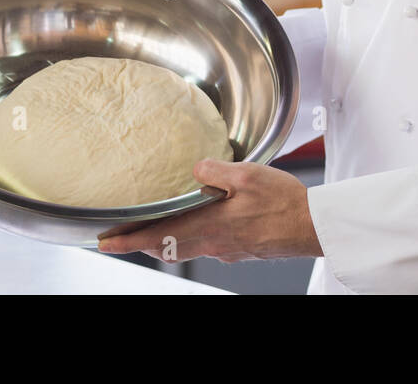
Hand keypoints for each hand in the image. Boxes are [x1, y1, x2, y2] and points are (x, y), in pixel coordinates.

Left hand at [97, 159, 322, 261]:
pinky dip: (189, 239)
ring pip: (185, 248)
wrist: (312, 227)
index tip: (106, 243)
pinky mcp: (240, 249)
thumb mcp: (248, 175)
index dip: (128, 241)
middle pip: (166, 248)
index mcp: (209, 226)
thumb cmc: (284, 203)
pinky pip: (205, 246)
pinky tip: (198, 224)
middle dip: (140, 244)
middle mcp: (213, 243)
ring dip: (163, 242)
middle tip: (119, 238)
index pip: (157, 238)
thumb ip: (216, 170)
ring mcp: (226, 249)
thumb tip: (195, 168)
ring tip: (150, 231)